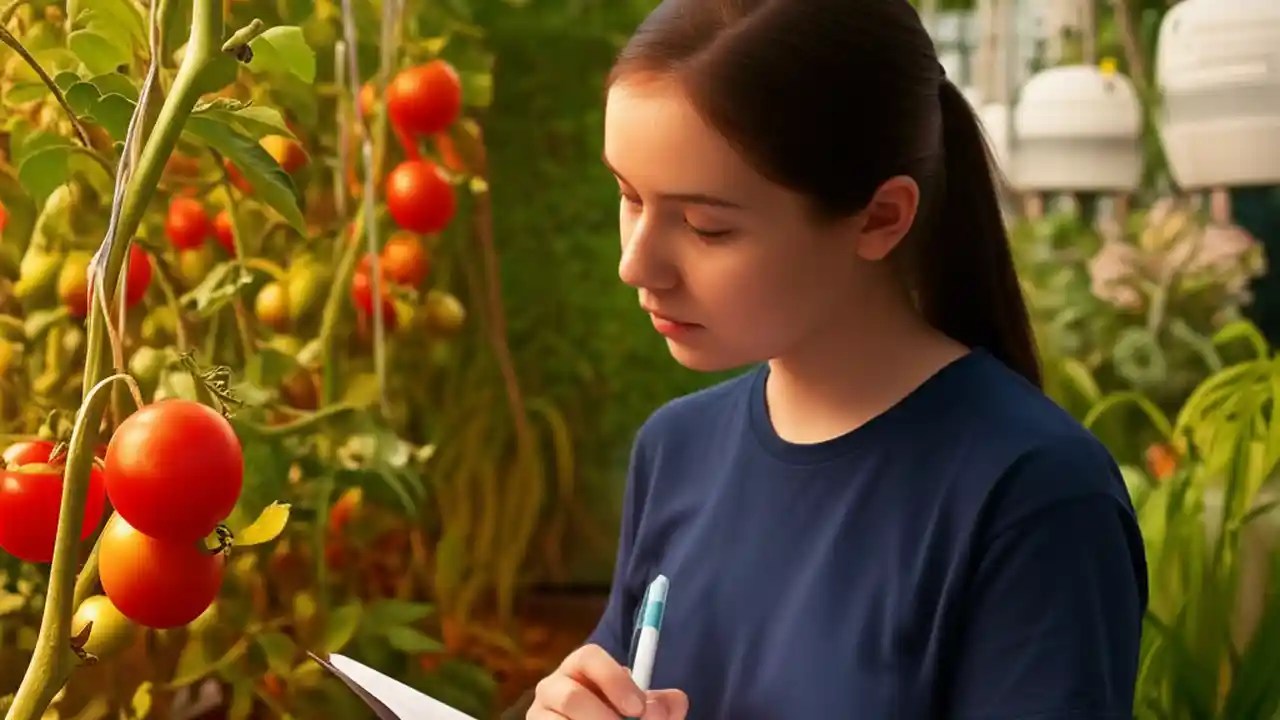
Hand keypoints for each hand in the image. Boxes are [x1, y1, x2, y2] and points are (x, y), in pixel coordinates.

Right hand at [528, 644, 688, 719]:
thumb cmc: (620, 717)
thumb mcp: (642, 710)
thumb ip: (662, 705)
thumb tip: (671, 704)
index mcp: (580, 667)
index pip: (589, 657)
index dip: (614, 680)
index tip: (638, 708)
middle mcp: (553, 687)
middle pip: (571, 696)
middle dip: (604, 718)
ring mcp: (540, 716)